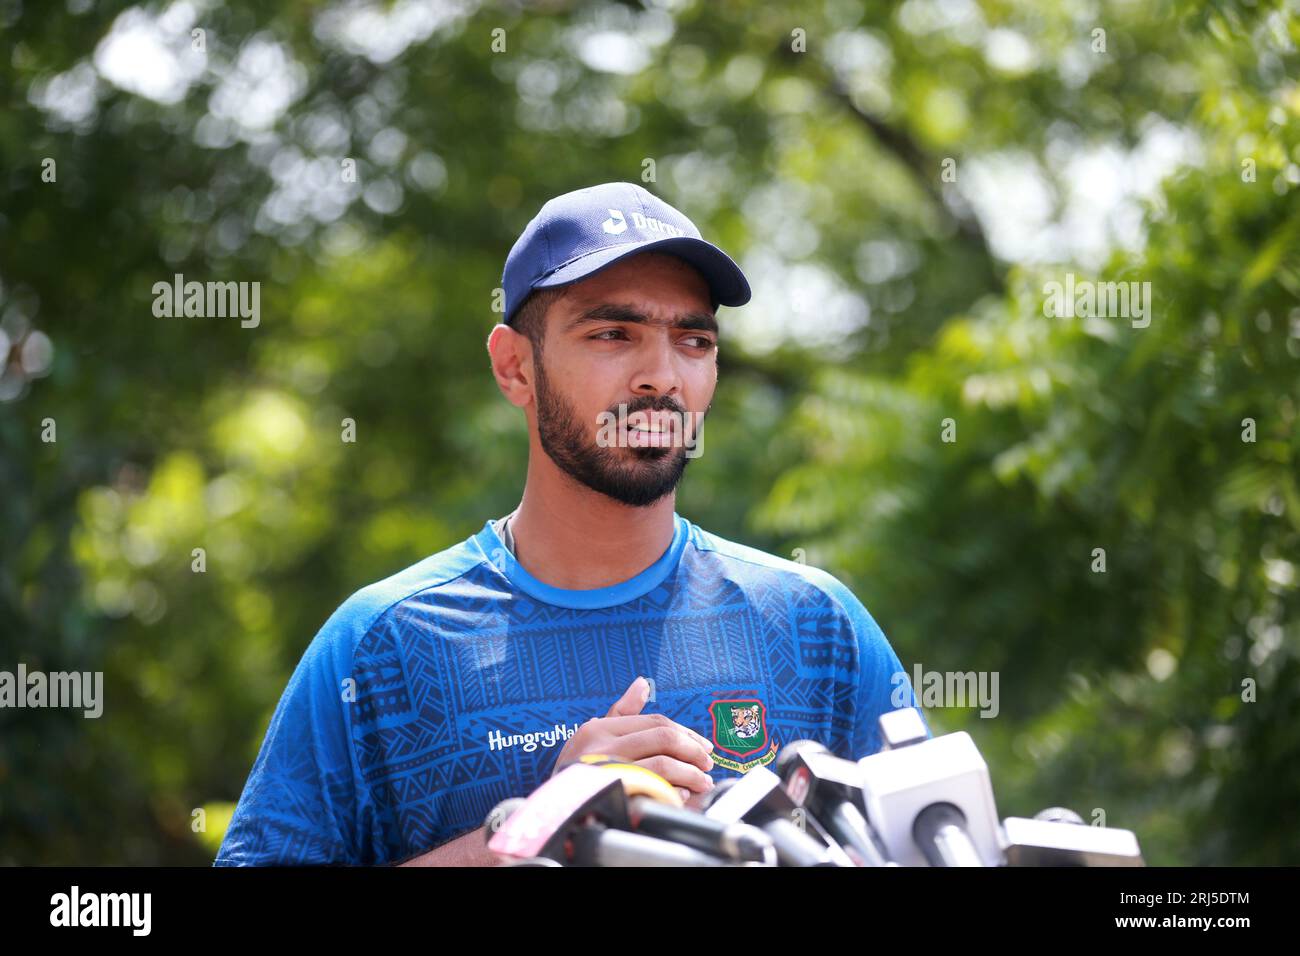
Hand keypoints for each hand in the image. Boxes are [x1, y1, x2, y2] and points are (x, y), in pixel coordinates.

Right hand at [553, 676, 714, 801]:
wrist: (552, 812)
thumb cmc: (576, 774)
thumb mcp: (592, 737)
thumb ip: (621, 712)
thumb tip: (642, 683)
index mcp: (599, 729)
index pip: (655, 722)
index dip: (686, 734)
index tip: (702, 747)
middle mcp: (601, 746)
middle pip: (663, 738)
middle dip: (693, 751)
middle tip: (707, 764)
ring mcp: (606, 772)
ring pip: (663, 764)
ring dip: (690, 774)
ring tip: (701, 783)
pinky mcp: (613, 797)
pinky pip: (653, 791)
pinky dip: (673, 794)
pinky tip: (681, 797)